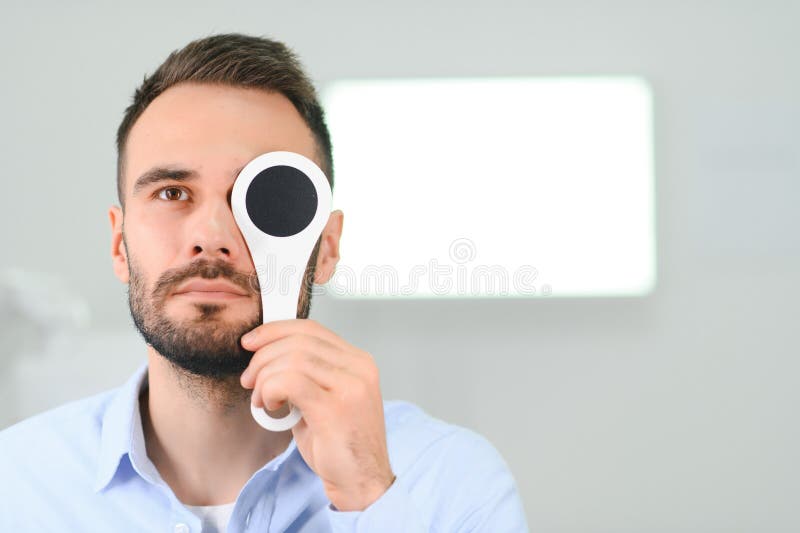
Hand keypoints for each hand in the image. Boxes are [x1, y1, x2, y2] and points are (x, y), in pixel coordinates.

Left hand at [240, 319, 395, 510]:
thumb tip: (267, 359)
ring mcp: (351, 386)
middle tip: (249, 380)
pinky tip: (271, 406)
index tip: (251, 342)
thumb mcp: (325, 400)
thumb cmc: (341, 446)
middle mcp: (359, 368)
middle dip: (263, 356)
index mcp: (358, 362)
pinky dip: (271, 389)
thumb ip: (306, 375)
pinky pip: (290, 382)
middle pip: (299, 341)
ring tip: (262, 400)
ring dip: (265, 377)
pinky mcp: (336, 408)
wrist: (362, 483)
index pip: (311, 330)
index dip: (275, 331)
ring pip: (293, 358)